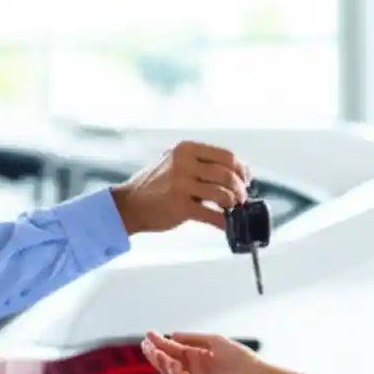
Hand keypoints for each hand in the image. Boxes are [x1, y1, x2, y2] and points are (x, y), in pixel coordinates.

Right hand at [111, 141, 249, 233]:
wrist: (128, 205)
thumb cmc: (155, 185)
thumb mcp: (175, 163)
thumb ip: (201, 165)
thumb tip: (236, 177)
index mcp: (186, 149)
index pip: (226, 155)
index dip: (241, 169)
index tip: (245, 180)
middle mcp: (184, 164)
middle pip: (227, 175)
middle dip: (239, 189)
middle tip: (241, 198)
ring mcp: (181, 185)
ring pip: (222, 194)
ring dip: (233, 204)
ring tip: (232, 209)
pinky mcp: (180, 207)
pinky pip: (212, 215)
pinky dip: (224, 221)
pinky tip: (226, 224)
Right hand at [140, 331, 262, 373]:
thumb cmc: (240, 358)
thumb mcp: (214, 341)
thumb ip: (192, 338)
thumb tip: (173, 335)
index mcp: (197, 355)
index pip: (173, 348)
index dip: (160, 342)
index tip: (149, 335)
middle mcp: (194, 369)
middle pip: (169, 361)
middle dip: (156, 353)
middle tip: (146, 345)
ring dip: (163, 363)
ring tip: (157, 353)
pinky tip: (176, 366)